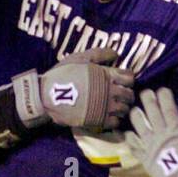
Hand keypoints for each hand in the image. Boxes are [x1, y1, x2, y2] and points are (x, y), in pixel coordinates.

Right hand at [12, 48, 135, 131]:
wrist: (47, 96)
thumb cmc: (62, 74)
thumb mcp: (79, 58)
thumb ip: (99, 54)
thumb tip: (116, 54)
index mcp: (107, 74)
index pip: (130, 77)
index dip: (127, 78)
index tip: (121, 80)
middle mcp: (110, 91)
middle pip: (130, 95)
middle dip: (127, 94)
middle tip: (119, 95)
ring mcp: (106, 107)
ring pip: (125, 109)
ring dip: (122, 107)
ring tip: (114, 106)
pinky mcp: (100, 121)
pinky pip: (116, 122)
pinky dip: (114, 120)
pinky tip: (108, 116)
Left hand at [125, 87, 177, 176]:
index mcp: (176, 131)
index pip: (168, 108)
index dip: (164, 96)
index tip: (162, 89)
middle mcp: (161, 136)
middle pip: (152, 113)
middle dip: (148, 100)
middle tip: (145, 92)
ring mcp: (150, 147)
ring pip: (139, 127)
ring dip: (136, 116)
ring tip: (134, 109)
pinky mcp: (145, 160)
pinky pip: (134, 147)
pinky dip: (129, 139)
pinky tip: (127, 133)